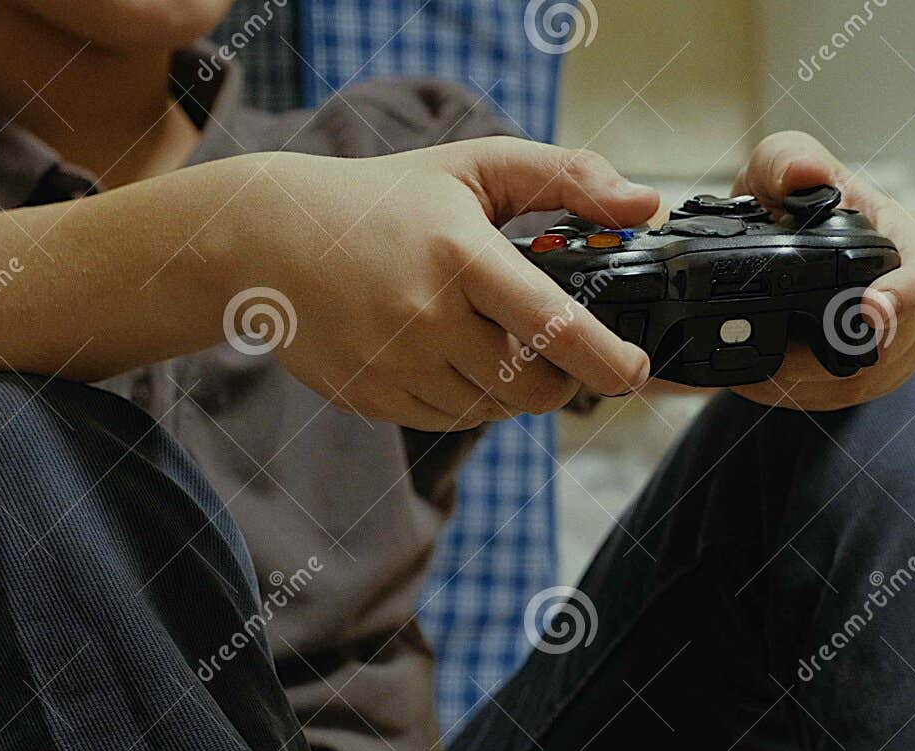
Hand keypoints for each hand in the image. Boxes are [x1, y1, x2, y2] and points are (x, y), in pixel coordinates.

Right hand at [230, 138, 658, 430]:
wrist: (268, 236)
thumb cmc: (387, 199)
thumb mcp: (476, 165)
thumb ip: (569, 177)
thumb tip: (646, 206)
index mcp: (460, 255)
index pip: (554, 326)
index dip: (608, 359)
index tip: (637, 369)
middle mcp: (425, 316)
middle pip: (535, 387)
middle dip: (564, 378)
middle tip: (558, 349)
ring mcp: (394, 364)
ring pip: (496, 411)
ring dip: (514, 389)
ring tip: (492, 340)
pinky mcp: (371, 397)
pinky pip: (451, 421)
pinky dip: (470, 400)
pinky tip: (450, 357)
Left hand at [728, 131, 914, 410]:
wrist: (776, 248)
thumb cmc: (789, 205)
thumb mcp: (776, 169)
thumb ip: (786, 161)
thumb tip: (806, 173)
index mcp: (903, 236)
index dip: (907, 292)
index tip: (873, 310)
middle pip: (893, 340)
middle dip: (832, 355)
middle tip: (780, 360)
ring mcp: (904, 339)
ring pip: (865, 378)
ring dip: (811, 380)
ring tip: (763, 370)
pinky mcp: (881, 373)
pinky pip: (847, 395)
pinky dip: (803, 392)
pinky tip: (769, 381)